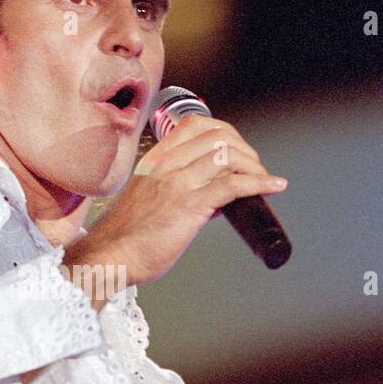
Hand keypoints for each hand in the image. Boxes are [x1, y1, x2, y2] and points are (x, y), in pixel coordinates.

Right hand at [65, 114, 287, 288]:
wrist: (109, 258)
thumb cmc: (126, 238)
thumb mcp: (148, 199)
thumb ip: (177, 191)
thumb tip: (215, 198)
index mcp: (155, 160)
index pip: (195, 125)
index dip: (225, 132)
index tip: (236, 150)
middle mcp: (167, 165)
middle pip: (218, 136)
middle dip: (245, 149)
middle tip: (254, 169)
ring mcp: (178, 183)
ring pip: (227, 155)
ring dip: (255, 166)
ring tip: (264, 180)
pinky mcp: (189, 206)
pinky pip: (232, 185)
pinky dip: (259, 183)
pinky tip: (273, 186)